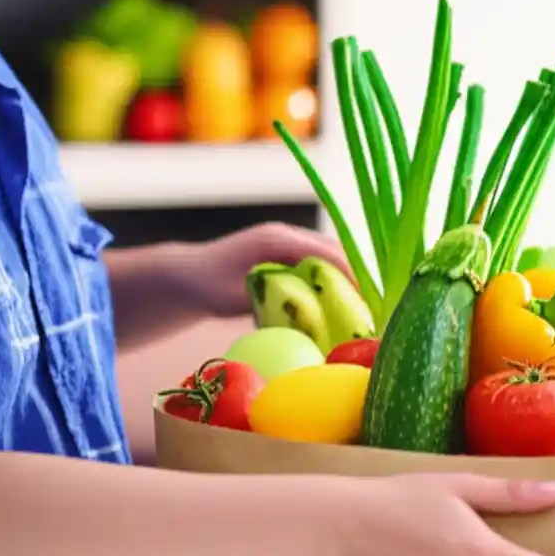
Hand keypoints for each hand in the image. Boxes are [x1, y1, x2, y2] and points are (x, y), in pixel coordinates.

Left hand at [189, 222, 351, 318]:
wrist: (186, 274)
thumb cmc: (204, 287)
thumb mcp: (232, 300)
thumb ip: (266, 306)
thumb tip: (303, 320)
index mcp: (275, 240)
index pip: (324, 252)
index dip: (348, 274)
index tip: (364, 299)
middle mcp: (285, 235)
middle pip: (333, 251)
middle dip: (354, 277)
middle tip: (369, 307)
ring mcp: (286, 241)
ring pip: (328, 256)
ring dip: (345, 278)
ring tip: (360, 307)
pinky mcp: (286, 252)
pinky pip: (317, 262)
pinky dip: (331, 279)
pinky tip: (338, 302)